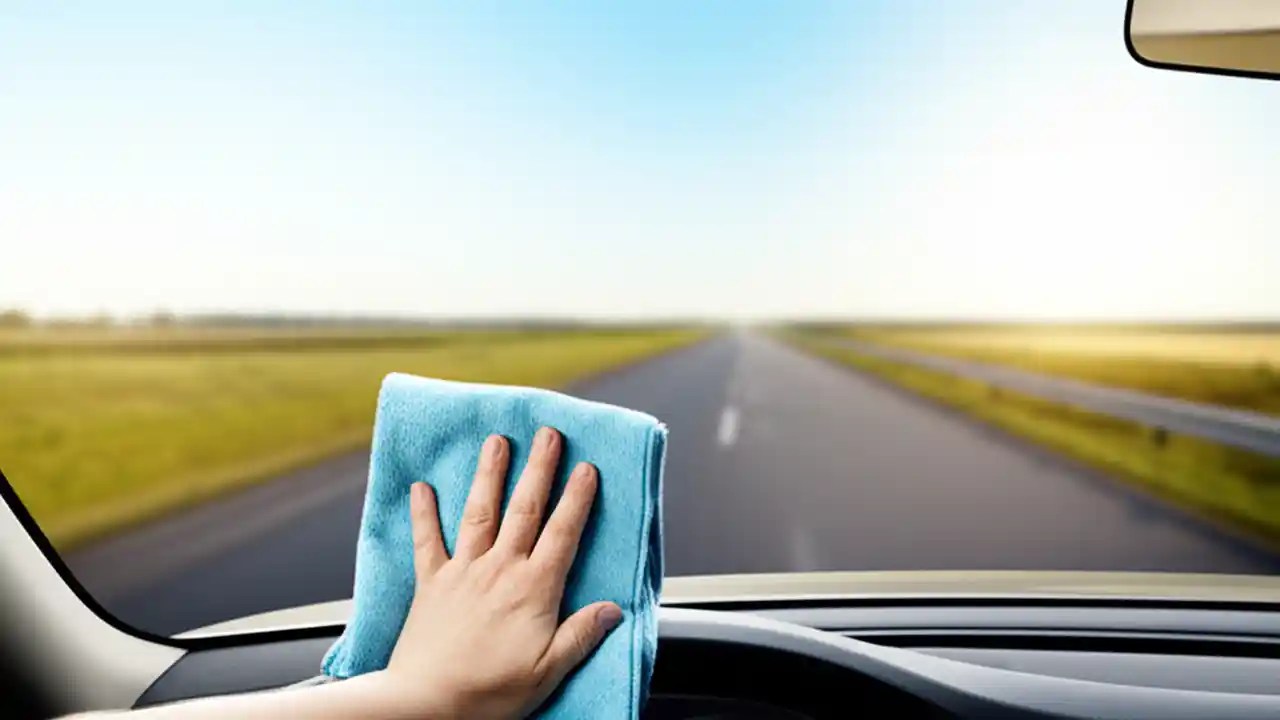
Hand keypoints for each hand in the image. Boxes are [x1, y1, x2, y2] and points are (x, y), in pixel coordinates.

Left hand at [380, 427, 621, 719]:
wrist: (425, 703)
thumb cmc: (488, 693)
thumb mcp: (547, 672)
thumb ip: (580, 635)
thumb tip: (612, 609)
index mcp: (533, 590)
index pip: (563, 533)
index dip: (577, 499)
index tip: (587, 468)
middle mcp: (499, 570)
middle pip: (524, 509)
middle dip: (539, 468)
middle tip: (548, 434)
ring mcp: (463, 572)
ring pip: (480, 512)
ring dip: (490, 474)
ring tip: (497, 441)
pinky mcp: (431, 584)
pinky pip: (427, 541)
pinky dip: (424, 513)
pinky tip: (421, 487)